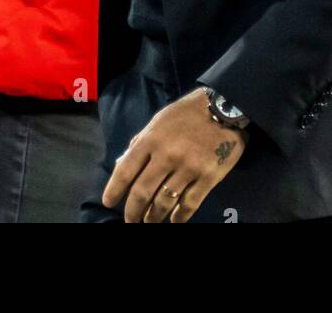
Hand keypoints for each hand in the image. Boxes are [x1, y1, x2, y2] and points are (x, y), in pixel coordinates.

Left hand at [101, 86, 247, 222]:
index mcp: (151, 140)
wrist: (223, 109)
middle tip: (130, 221)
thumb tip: (122, 165)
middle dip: (133, 211)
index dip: (114, 189)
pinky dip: (179, 217)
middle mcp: (166, 156)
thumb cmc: (186, 114)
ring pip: (164, 202)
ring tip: (149, 222)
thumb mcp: (157, 122)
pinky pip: (189, 204)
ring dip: (154, 217)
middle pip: (143, 191)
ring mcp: (188, 169)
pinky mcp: (207, 178)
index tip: (108, 202)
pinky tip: (173, 221)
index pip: (126, 170)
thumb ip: (140, 143)